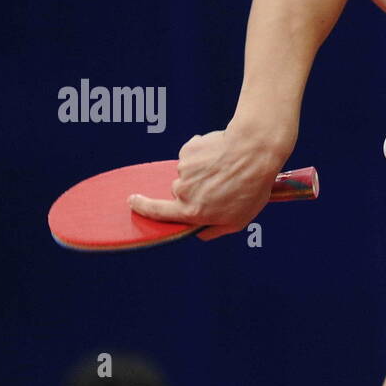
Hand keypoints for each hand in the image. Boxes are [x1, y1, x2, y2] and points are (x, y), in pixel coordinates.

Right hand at [129, 125, 290, 239]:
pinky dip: (204, 156)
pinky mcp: (189, 150)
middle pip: (179, 191)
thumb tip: (198, 234)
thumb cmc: (250, 189)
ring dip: (202, 172)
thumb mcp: (238, 221)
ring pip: (188, 172)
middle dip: (195, 190)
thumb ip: (214, 231)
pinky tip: (223, 156)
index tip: (132, 201)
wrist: (254, 152)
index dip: (141, 207)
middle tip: (220, 186)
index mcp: (191, 210)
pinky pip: (192, 155)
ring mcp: (184, 169)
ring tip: (227, 170)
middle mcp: (183, 190)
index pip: (156, 212)